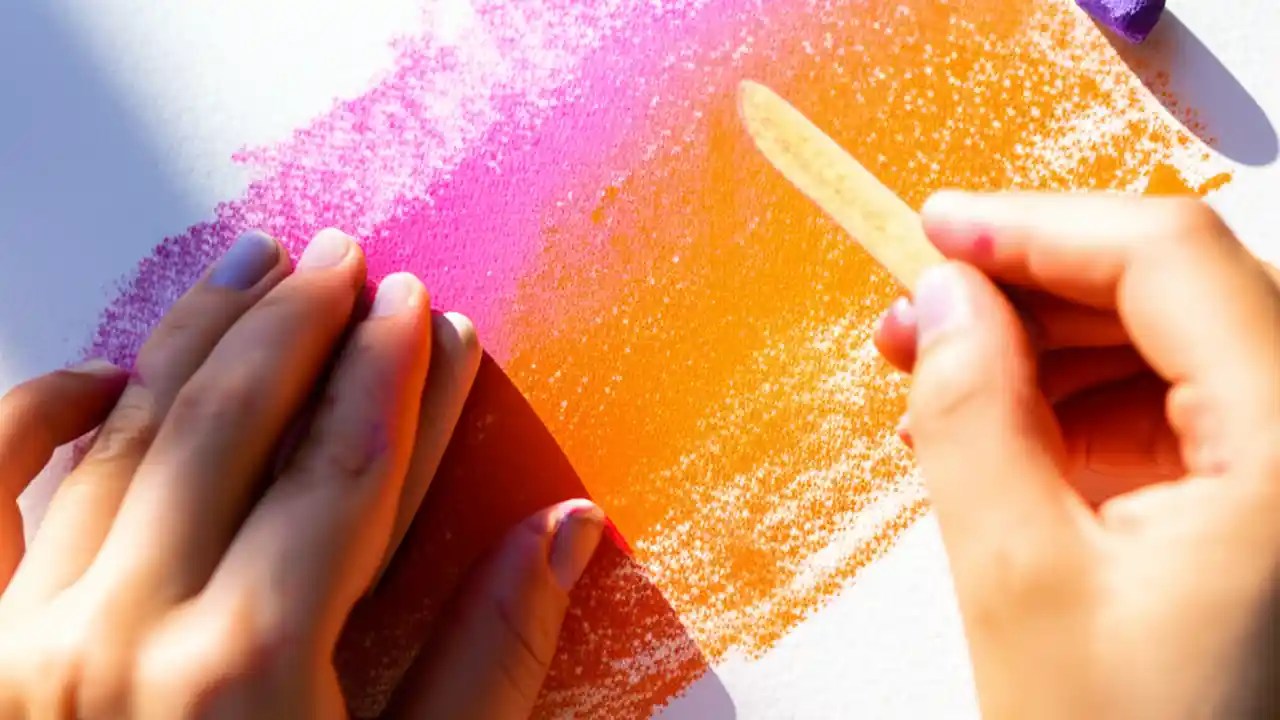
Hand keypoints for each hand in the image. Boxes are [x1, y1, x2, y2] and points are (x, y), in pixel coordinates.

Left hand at [0, 229, 604, 718]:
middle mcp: (123, 637)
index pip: (344, 469)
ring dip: (194, 338)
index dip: (394, 377)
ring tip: (248, 267)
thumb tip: (563, 532)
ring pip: (121, 436)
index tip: (422, 310)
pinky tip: (103, 373)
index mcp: (248, 672)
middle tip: (345, 255)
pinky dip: (39, 416)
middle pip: (232, 424)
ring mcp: (26, 639)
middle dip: (299, 324)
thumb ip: (489, 665)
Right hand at [876, 193, 1279, 717]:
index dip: (1037, 227)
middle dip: (1030, 292)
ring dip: (1047, 351)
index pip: (1169, 260)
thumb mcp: (1020, 586)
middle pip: (1174, 292)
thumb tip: (941, 303)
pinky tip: (999, 434)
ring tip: (938, 384)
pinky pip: (1175, 412)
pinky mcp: (1263, 508)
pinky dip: (1080, 409)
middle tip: (919, 312)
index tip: (938, 229)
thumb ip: (969, 418)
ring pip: (1170, 347)